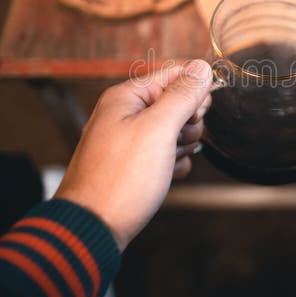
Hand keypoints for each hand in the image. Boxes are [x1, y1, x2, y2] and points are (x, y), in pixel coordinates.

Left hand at [55, 60, 211, 249]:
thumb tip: (202, 67)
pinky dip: (173, 167)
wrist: (93, 229)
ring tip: (165, 163)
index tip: (199, 111)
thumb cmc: (120, 178)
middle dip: (188, 123)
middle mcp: (127, 115)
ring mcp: (131, 141)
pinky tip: (164, 178)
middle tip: (176, 141)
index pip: (174, 74)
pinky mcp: (137, 166)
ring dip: (182, 147)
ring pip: (176, 131)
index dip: (194, 90)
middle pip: (178, 103)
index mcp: (126, 97)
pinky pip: (169, 156)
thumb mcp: (158, 129)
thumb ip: (182, 95)